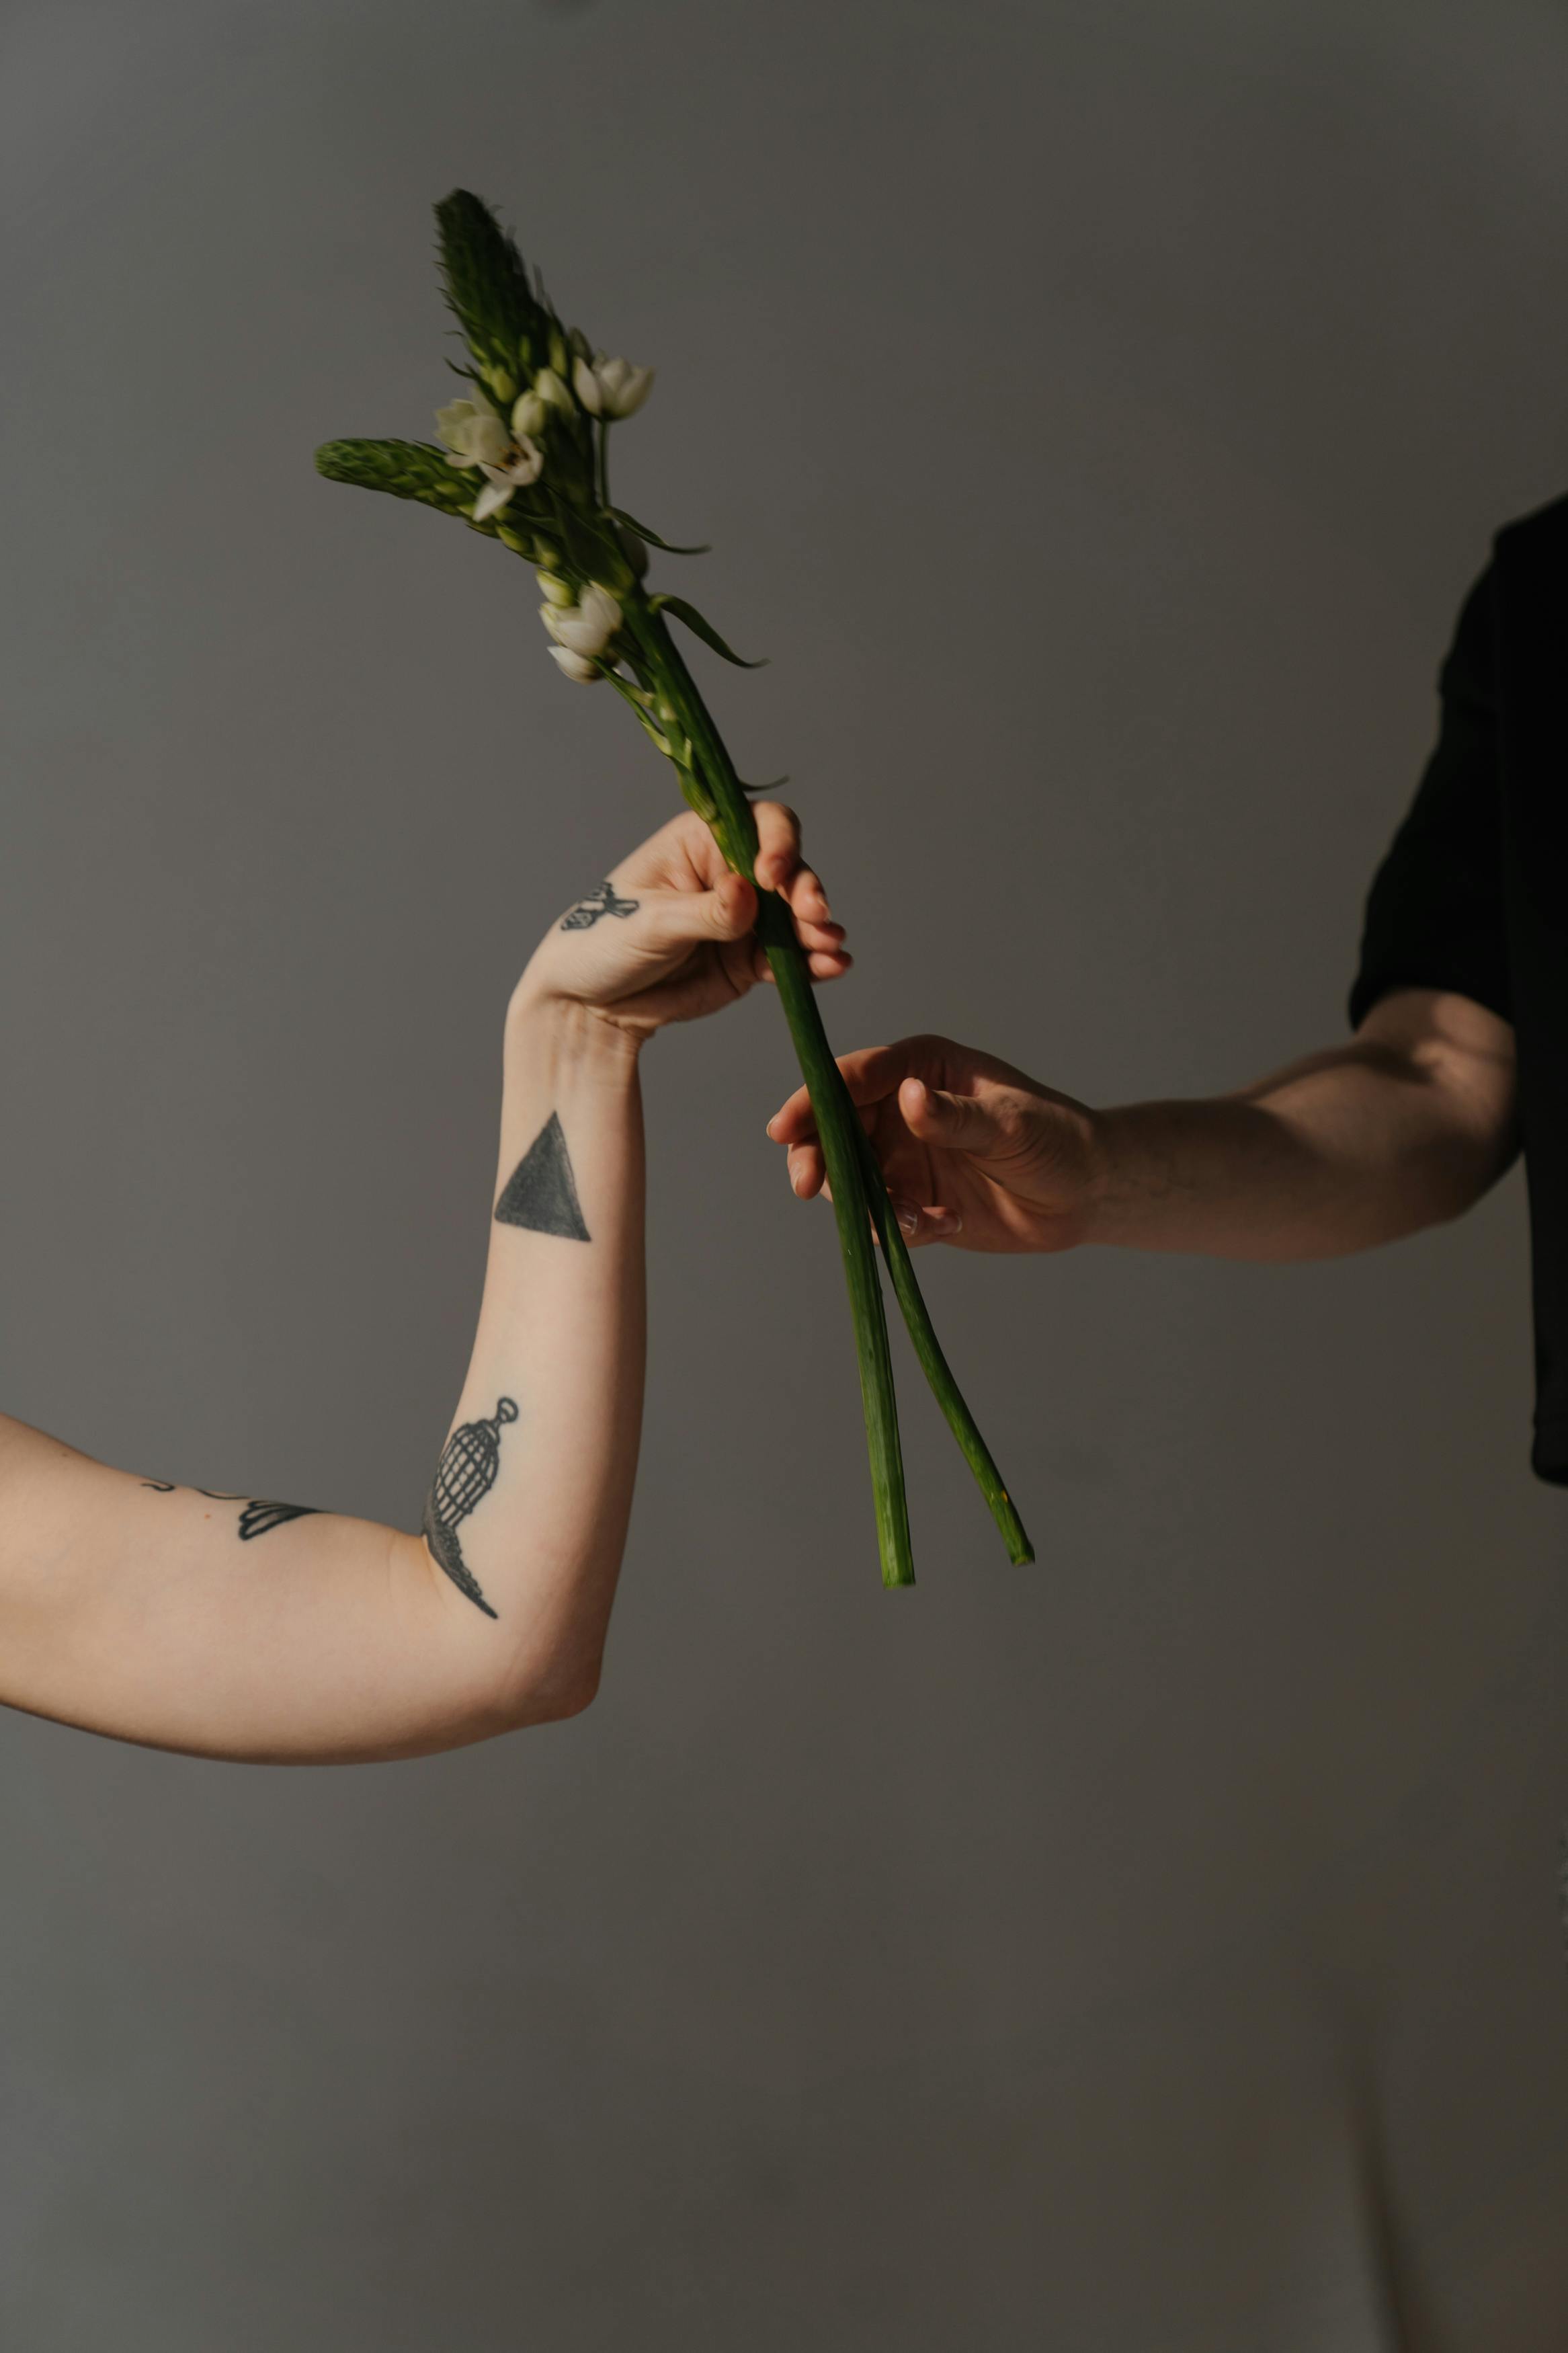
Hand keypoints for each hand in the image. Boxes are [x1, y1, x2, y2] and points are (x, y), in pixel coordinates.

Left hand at [518, 803, 848, 1040]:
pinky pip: (791, 959)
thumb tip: (749, 897)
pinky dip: (815, 964)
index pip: (757, 826)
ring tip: (830, 949)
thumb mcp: (648, 923)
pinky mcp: (750, 960)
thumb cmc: (602, 941)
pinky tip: (833, 969)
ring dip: (818, 930)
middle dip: (806, 892)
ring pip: (797, 917)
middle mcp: (731, 874)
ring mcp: (745, 919)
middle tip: (814, 918)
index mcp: (700, 843)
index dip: (777, 844)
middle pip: (788, 871)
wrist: (589, 1003)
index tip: (771, 877)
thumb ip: (703, 912)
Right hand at [767, 1033, 1103, 1252]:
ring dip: (865, 1203)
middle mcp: (901, 1110)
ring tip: (912, 1218)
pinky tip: (945, 1222)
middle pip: (833, 1130)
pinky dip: (901, 1227)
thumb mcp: (1008, 1122)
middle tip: (807, 1186)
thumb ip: (955, 1115)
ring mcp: (903, 1158)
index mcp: (920, 1068)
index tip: (783, 1129)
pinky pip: (882, 1218)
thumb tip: (910, 1097)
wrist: (1085, 1194)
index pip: (851, 1079)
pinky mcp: (912, 1201)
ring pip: (850, 1180)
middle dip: (815, 1158)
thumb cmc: (1055, 1137)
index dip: (812, 1101)